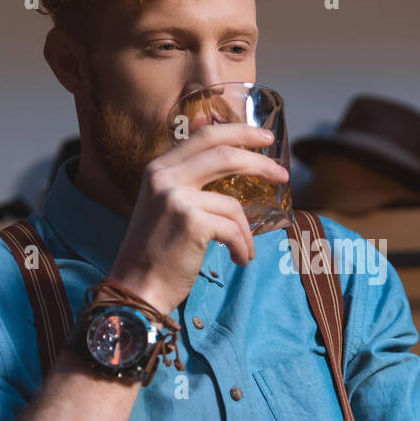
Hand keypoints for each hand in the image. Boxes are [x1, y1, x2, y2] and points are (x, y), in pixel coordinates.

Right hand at [106, 122, 287, 313]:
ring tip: (244, 250)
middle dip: (259, 162)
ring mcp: (176, 198)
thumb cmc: (156, 252)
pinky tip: (238, 260)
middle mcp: (164, 177)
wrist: (137, 288)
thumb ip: (189, 183)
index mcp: (158, 169)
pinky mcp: (191, 222)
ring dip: (245, 232)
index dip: (238, 132)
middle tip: (282, 174)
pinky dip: (241, 247)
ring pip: (232, 204)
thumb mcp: (165, 206)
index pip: (205, 136)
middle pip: (224, 154)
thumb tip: (232, 165)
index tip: (264, 138)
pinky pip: (233, 230)